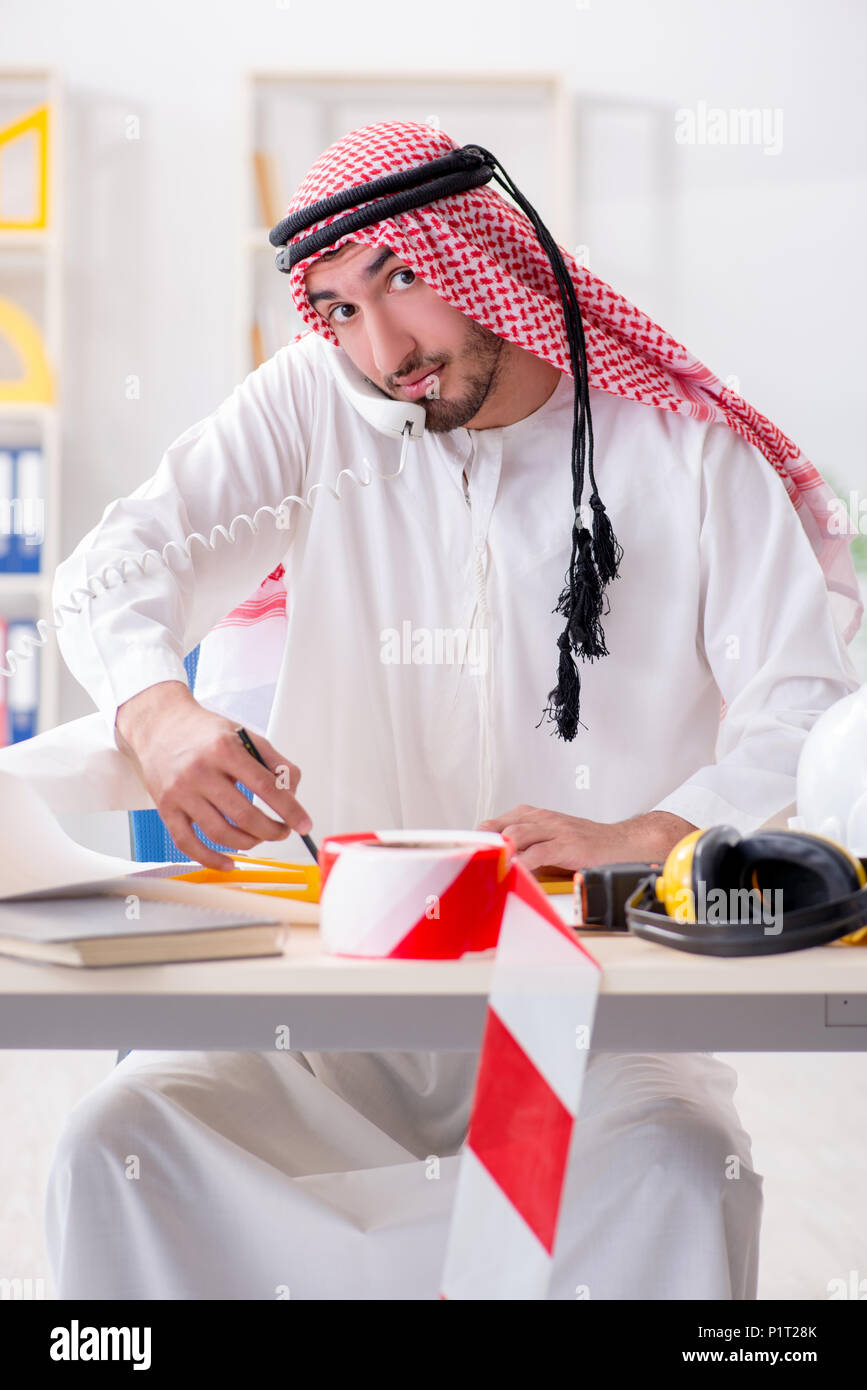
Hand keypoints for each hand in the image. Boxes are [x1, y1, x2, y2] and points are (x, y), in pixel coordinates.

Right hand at [115, 681, 312, 870]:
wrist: (160, 726)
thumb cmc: (204, 733)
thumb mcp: (244, 735)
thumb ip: (274, 763)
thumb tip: (292, 796)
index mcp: (224, 750)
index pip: (265, 787)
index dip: (289, 810)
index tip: (303, 824)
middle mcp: (200, 771)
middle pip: (244, 816)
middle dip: (271, 831)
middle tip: (282, 832)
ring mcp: (180, 792)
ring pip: (220, 833)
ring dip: (248, 843)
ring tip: (258, 838)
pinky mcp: (165, 809)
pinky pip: (188, 844)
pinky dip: (211, 859)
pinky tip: (229, 862)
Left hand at [477, 804, 697, 874]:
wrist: (625, 844)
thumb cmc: (588, 845)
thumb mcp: (554, 840)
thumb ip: (529, 847)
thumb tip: (501, 863)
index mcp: (537, 816)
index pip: (499, 820)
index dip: (479, 834)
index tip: (461, 849)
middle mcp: (544, 819)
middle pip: (503, 825)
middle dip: (482, 841)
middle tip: (464, 858)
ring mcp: (556, 830)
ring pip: (518, 834)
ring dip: (498, 848)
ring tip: (482, 862)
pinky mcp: (568, 845)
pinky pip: (540, 852)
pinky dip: (523, 861)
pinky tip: (512, 869)